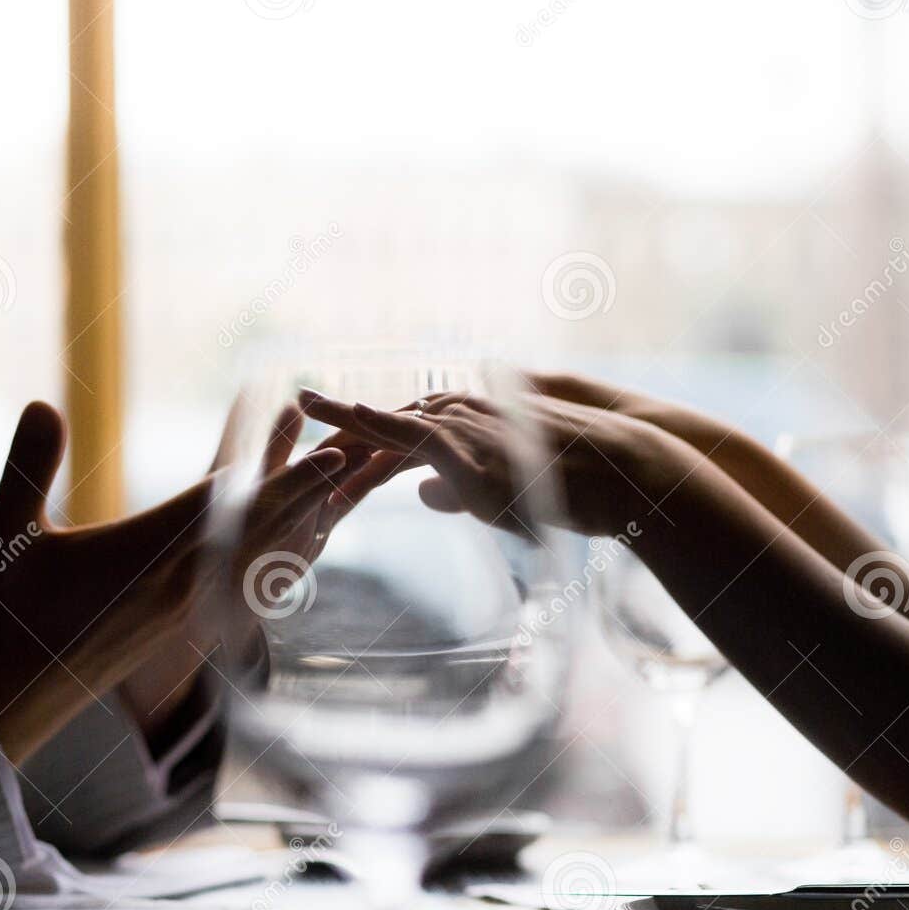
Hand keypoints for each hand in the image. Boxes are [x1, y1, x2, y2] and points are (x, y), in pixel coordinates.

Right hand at [0, 402, 344, 763]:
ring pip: (260, 561)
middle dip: (311, 488)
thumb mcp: (4, 536)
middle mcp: (180, 587)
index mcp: (146, 559)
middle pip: (264, 529)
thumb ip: (27, 467)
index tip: (331, 453)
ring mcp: (186, 613)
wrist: (8, 703)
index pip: (231, 509)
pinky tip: (295, 553)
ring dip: (301, 520)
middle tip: (356, 454)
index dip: (285, 477)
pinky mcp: (181, 631)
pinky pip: (246, 590)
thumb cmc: (4, 618)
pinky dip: (277, 562)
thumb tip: (39, 401)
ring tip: (337, 490)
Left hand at [297, 387, 659, 538]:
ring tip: (299, 413)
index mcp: (466, 426)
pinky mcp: (470, 441)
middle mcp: (460, 415)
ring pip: (386, 422)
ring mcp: (463, 424)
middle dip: (336, 427)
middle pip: (382, 422)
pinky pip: (408, 432)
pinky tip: (342, 423)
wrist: (616, 476)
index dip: (357, 438)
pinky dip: (372, 425)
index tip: (320, 443)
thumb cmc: (571, 491)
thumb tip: (421, 493)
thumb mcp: (502, 495)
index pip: (398, 431)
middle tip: (292, 427)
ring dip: (340, 423)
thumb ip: (459, 490)